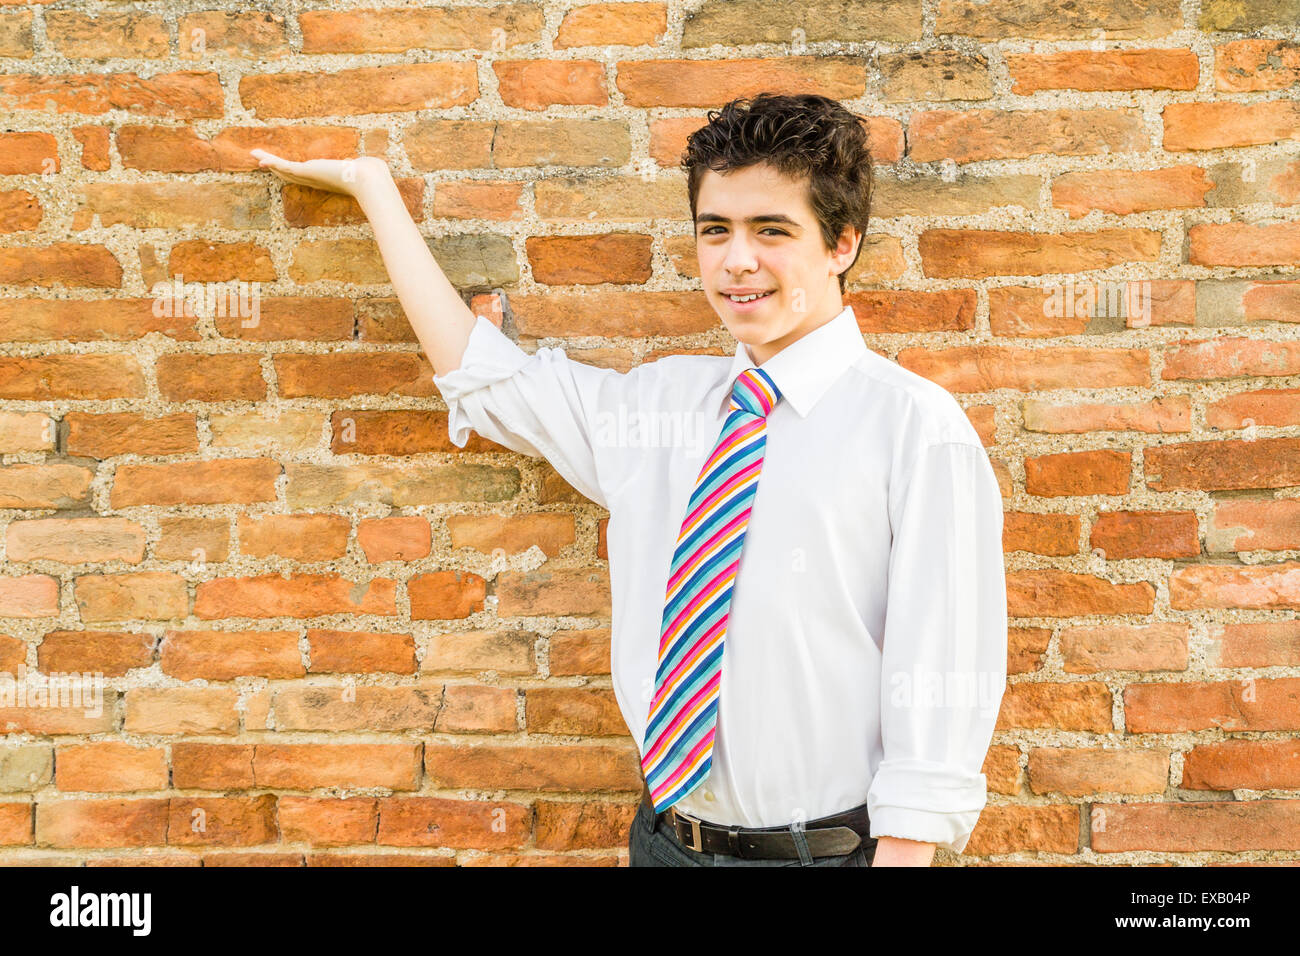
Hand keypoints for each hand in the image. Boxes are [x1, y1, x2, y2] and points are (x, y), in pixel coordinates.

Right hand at [249, 149, 387, 197]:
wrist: (368, 179)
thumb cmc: (371, 174)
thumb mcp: (362, 166)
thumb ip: (358, 164)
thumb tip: (364, 161)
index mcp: (326, 178)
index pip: (306, 174)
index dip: (294, 170)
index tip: (285, 167)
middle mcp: (316, 179)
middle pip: (291, 173)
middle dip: (276, 167)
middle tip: (262, 162)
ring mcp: (310, 176)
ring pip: (284, 169)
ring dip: (269, 162)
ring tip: (255, 156)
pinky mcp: (307, 171)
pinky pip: (285, 165)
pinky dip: (271, 160)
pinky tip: (259, 157)